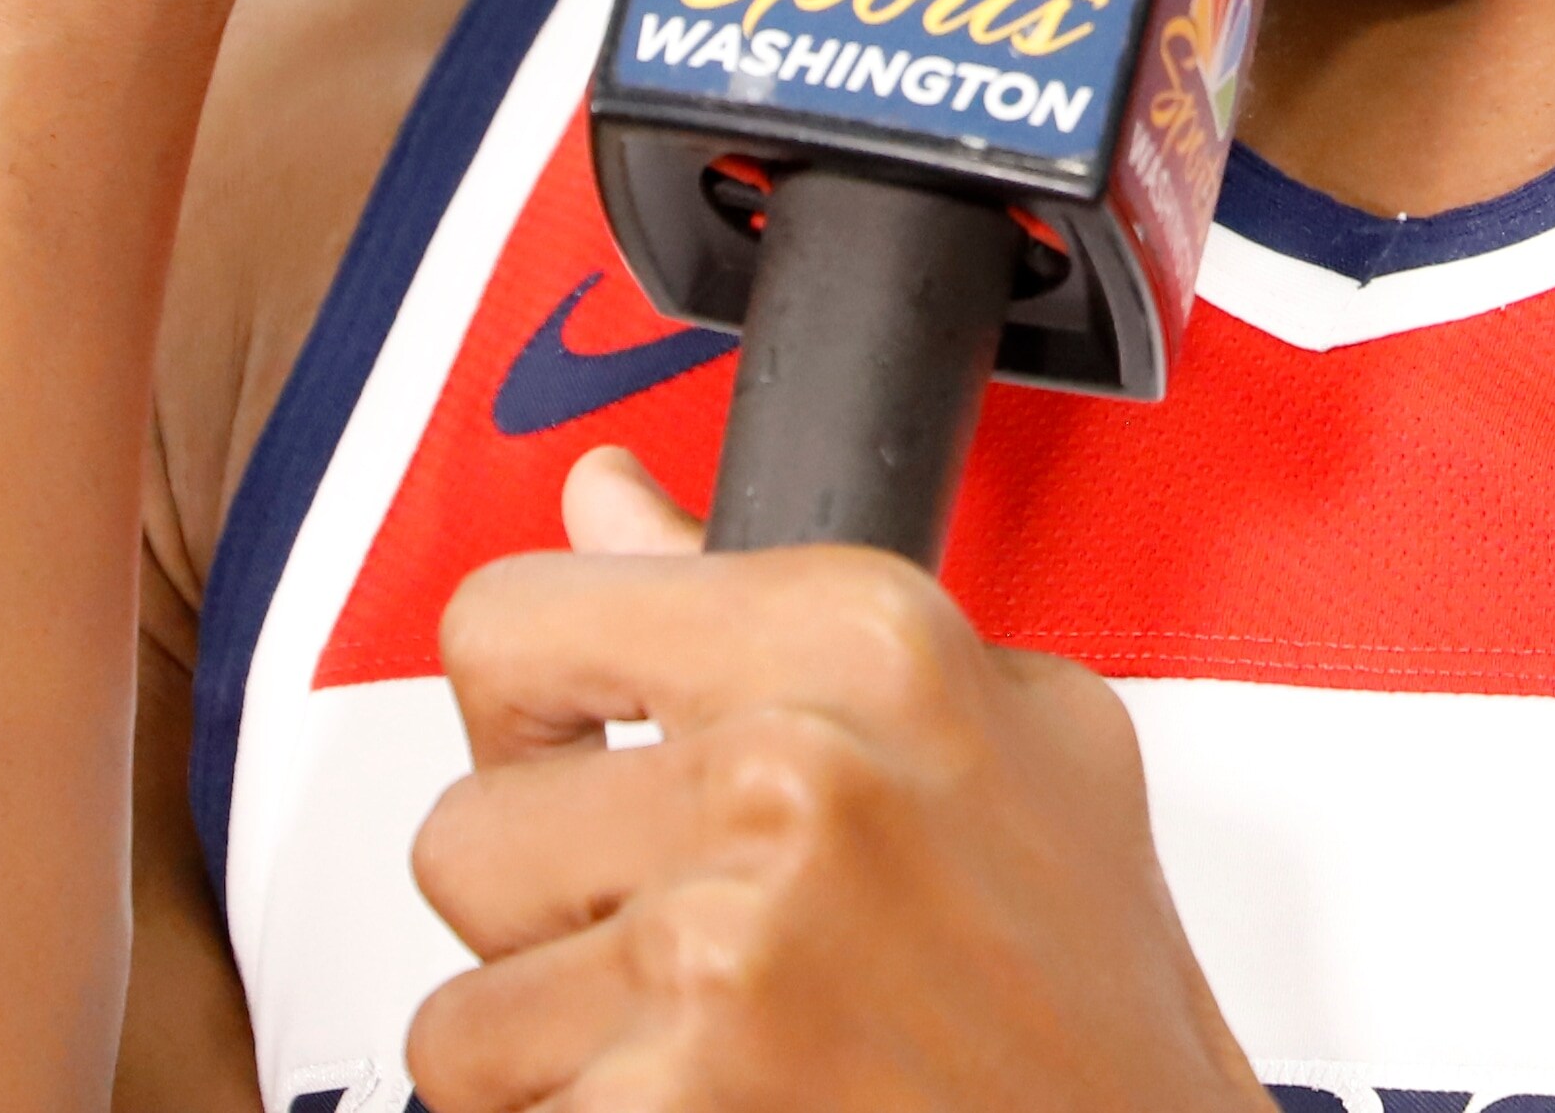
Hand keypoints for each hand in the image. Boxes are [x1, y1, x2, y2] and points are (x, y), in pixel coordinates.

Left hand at [404, 453, 1263, 1112]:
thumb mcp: (1006, 725)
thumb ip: (771, 600)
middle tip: (680, 945)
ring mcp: (726, 957)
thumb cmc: (1091, 984)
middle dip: (544, 913)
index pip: (509, 622)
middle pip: (463, 837)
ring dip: (560, 1054)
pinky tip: (718, 1107)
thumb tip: (604, 502)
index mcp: (859, 639)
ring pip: (463, 1017)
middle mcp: (788, 777)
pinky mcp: (678, 1108)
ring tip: (709, 1046)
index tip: (570, 762)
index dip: (524, 712)